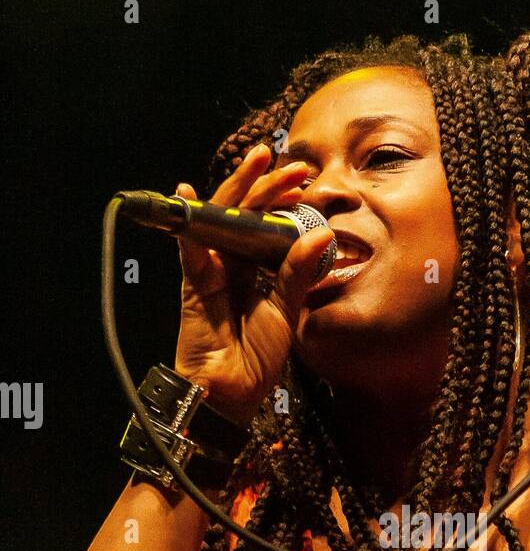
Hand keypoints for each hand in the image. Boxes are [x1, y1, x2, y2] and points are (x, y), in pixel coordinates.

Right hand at [174, 143, 334, 427]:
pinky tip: (187, 193)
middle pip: (245, 213)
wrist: (232, 391)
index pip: (268, 224)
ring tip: (258, 160)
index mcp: (256, 268)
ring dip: (239, 188)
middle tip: (289, 161)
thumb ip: (299, 273)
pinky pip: (190, 248)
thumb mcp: (287, 310)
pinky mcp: (193, 283)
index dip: (284, 200)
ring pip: (221, 218)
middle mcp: (233, 263)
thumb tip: (321, 234)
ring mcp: (211, 269)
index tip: (306, 182)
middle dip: (266, 183)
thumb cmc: (257, 355)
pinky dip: (188, 222)